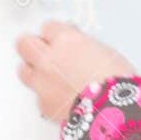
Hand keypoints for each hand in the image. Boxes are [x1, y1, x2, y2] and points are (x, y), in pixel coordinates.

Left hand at [15, 21, 135, 124]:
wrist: (113, 112)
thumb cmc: (117, 82)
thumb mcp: (105, 52)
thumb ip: (83, 46)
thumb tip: (77, 46)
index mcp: (66, 40)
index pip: (48, 27)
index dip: (55, 34)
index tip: (60, 39)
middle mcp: (48, 59)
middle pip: (24, 43)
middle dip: (33, 46)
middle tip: (44, 52)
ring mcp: (42, 82)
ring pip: (23, 70)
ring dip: (33, 71)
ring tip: (49, 78)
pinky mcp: (43, 105)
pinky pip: (39, 97)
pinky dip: (48, 98)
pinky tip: (62, 99)